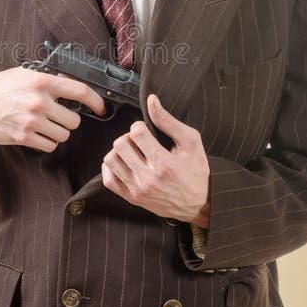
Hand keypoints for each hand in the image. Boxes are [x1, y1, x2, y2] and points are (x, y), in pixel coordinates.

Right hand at [0, 68, 105, 151]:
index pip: (80, 91)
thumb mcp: (24, 73)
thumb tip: (70, 80)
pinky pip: (49, 145)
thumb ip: (47, 77)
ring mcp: (31, 121)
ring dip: (59, 132)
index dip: (96, 101)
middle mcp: (39, 101)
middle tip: (59, 116)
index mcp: (42, 82)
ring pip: (64, 135)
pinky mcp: (23, 137)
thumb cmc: (0, 87)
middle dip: (70, 120)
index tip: (101, 108)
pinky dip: (47, 142)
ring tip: (46, 124)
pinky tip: (38, 133)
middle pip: (74, 120)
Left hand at [101, 93, 209, 226]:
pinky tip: (124, 164)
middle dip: (128, 137)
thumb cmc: (197, 173)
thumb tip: (151, 101)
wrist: (198, 204)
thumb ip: (169, 121)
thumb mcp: (191, 143)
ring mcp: (138, 190)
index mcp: (163, 163)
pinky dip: (112, 168)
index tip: (146, 130)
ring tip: (132, 152)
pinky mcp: (132, 198)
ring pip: (111, 160)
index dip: (139, 126)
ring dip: (119, 152)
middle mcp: (148, 178)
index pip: (136, 133)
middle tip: (138, 141)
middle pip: (120, 145)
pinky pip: (108, 179)